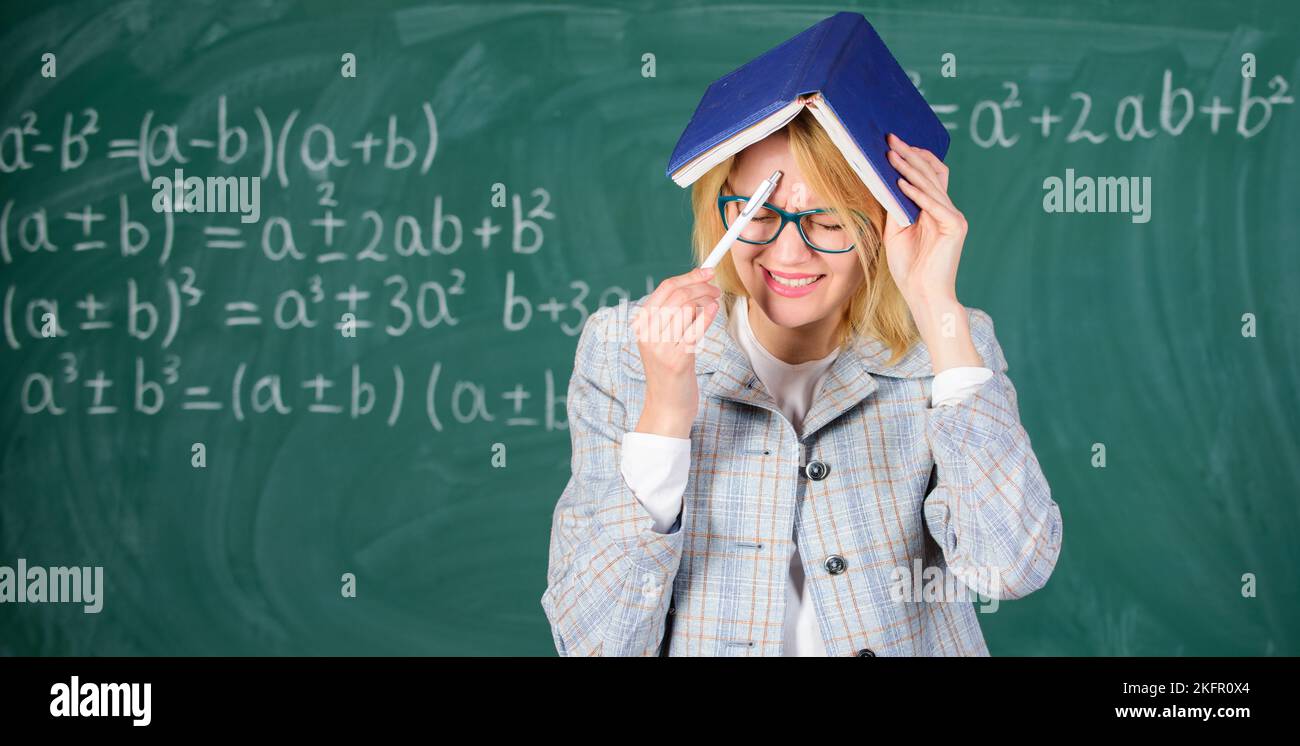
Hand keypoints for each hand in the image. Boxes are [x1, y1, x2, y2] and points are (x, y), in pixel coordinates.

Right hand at [631, 266, 720, 437]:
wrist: (667, 407)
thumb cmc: (670, 371)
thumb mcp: (662, 340)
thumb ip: (671, 316)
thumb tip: (694, 285)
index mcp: (641, 325)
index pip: (664, 289)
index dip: (688, 276)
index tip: (707, 271)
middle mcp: (647, 334)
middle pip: (677, 295)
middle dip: (701, 285)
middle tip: (716, 287)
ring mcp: (661, 347)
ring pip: (686, 308)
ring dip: (706, 299)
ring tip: (715, 301)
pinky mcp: (677, 360)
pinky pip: (694, 328)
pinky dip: (707, 314)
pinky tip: (714, 309)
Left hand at [882, 132, 966, 306]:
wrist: (922, 294)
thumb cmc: (908, 267)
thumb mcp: (895, 231)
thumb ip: (895, 206)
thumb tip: (884, 180)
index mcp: (934, 209)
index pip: (928, 174)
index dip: (912, 157)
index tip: (890, 145)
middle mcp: (947, 209)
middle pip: (931, 172)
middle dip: (909, 154)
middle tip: (890, 139)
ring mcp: (953, 216)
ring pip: (931, 184)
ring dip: (909, 168)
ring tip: (891, 155)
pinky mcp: (956, 226)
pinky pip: (934, 204)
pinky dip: (916, 192)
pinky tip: (900, 183)